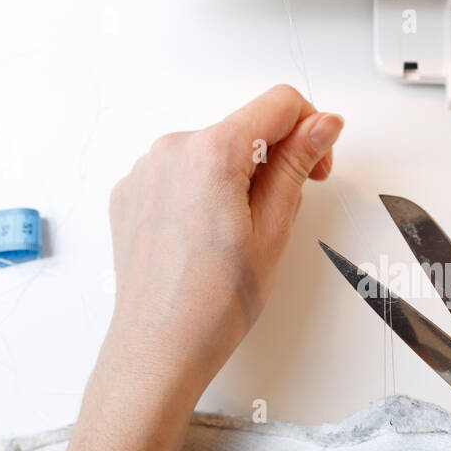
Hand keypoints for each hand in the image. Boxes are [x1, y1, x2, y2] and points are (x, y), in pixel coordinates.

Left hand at [102, 84, 342, 408]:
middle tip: (278, 217)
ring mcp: (144, 171)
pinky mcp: (129, 194)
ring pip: (210, 154)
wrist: (159, 347)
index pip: (279, 103)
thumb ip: (297, 163)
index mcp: (212, 152)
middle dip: (272, 161)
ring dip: (234, 179)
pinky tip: (204, 239)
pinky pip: (178, 175)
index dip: (311, 130)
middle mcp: (171, 149)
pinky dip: (199, 194)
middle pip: (243, 129)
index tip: (316, 166)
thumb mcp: (274, 228)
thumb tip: (322, 124)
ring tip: (236, 237)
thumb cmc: (215, 303)